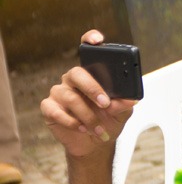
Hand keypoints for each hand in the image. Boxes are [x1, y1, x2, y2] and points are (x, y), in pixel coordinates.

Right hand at [40, 30, 136, 157]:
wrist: (94, 143)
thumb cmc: (108, 121)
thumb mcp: (122, 112)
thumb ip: (124, 103)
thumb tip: (131, 99)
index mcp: (93, 73)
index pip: (88, 49)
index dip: (90, 40)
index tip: (98, 40)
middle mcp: (74, 79)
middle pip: (77, 73)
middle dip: (93, 88)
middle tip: (105, 103)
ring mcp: (60, 92)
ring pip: (70, 97)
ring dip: (87, 115)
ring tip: (98, 127)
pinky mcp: (49, 107)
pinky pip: (56, 111)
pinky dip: (71, 121)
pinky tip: (83, 128)